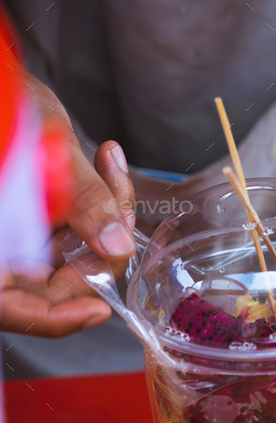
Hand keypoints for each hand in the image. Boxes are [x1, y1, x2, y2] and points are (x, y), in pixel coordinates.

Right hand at [0, 77, 135, 336]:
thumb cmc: (2, 104)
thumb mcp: (40, 149)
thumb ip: (80, 201)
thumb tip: (117, 247)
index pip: (22, 311)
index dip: (61, 319)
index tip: (100, 308)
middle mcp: (4, 252)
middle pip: (55, 282)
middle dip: (101, 244)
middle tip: (116, 198)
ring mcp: (16, 236)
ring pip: (71, 251)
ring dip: (104, 212)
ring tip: (108, 163)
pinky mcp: (32, 216)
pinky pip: (71, 224)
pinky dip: (94, 199)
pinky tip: (104, 161)